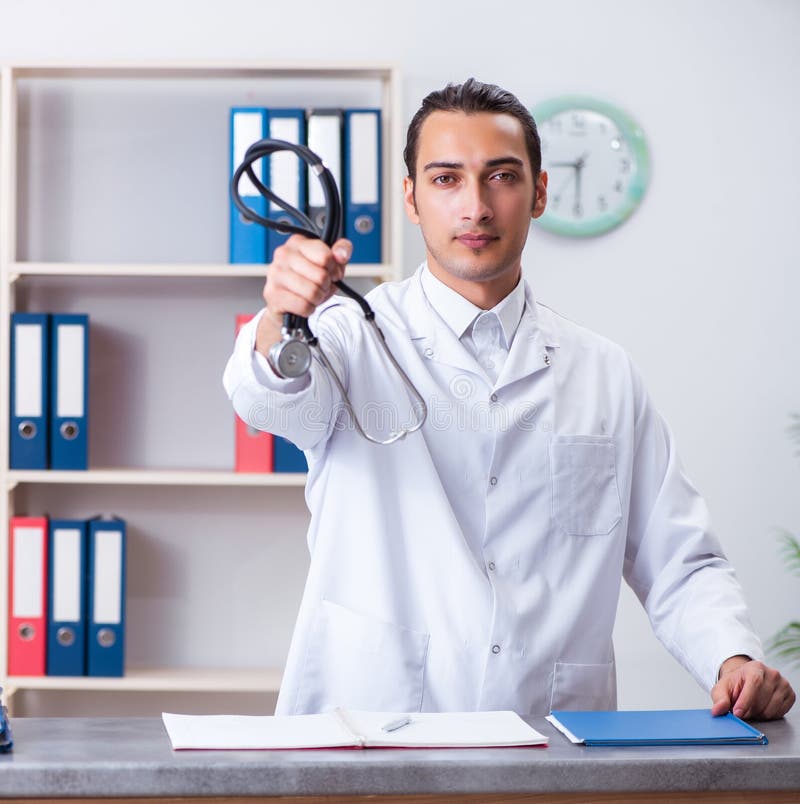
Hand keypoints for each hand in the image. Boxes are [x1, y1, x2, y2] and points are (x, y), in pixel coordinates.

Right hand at [255, 235, 350, 357]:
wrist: (286, 303)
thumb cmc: (308, 281)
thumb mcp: (330, 264)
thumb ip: (341, 252)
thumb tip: (342, 255)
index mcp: (298, 242)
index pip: (326, 256)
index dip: (334, 269)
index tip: (330, 273)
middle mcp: (283, 254)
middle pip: (321, 276)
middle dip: (325, 286)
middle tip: (320, 287)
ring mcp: (275, 274)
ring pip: (312, 292)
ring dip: (317, 299)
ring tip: (311, 296)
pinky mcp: (273, 294)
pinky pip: (303, 305)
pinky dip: (308, 309)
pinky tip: (303, 303)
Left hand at [710, 656, 795, 719]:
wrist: (746, 681)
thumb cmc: (735, 685)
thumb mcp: (722, 689)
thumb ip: (719, 699)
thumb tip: (717, 710)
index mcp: (755, 668)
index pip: (754, 684)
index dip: (745, 701)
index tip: (737, 713)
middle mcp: (772, 674)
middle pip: (762, 701)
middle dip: (749, 711)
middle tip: (741, 710)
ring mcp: (783, 684)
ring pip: (771, 710)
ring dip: (758, 715)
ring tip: (750, 708)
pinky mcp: (790, 695)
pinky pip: (780, 713)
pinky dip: (769, 715)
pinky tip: (761, 708)